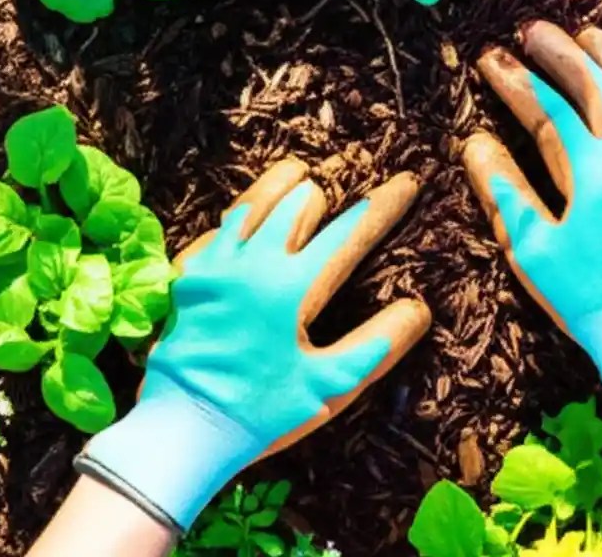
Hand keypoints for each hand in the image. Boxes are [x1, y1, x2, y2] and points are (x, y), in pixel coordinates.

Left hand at [74, 160, 430, 530]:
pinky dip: (233, 220)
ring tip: (296, 171)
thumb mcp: (329, 386)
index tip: (406, 184)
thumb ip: (376, 344)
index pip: (348, 232)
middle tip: (342, 179)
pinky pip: (212, 233)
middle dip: (326, 191)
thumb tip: (418, 309)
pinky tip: (239, 218)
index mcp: (292, 286)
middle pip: (295, 204)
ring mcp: (214, 266)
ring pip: (249, 207)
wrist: (183, 429)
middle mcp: (252, 263)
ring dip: (277, 188)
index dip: (382, 207)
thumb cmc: (261, 412)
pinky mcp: (185, 280)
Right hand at [462, 21, 601, 438]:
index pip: (552, 111)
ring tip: (592, 36)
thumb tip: (475, 143)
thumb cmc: (588, 299)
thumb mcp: (533, 248)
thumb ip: (505, 191)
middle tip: (534, 31)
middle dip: (565, 55)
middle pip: (600, 90)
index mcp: (599, 173)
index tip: (491, 58)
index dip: (518, 81)